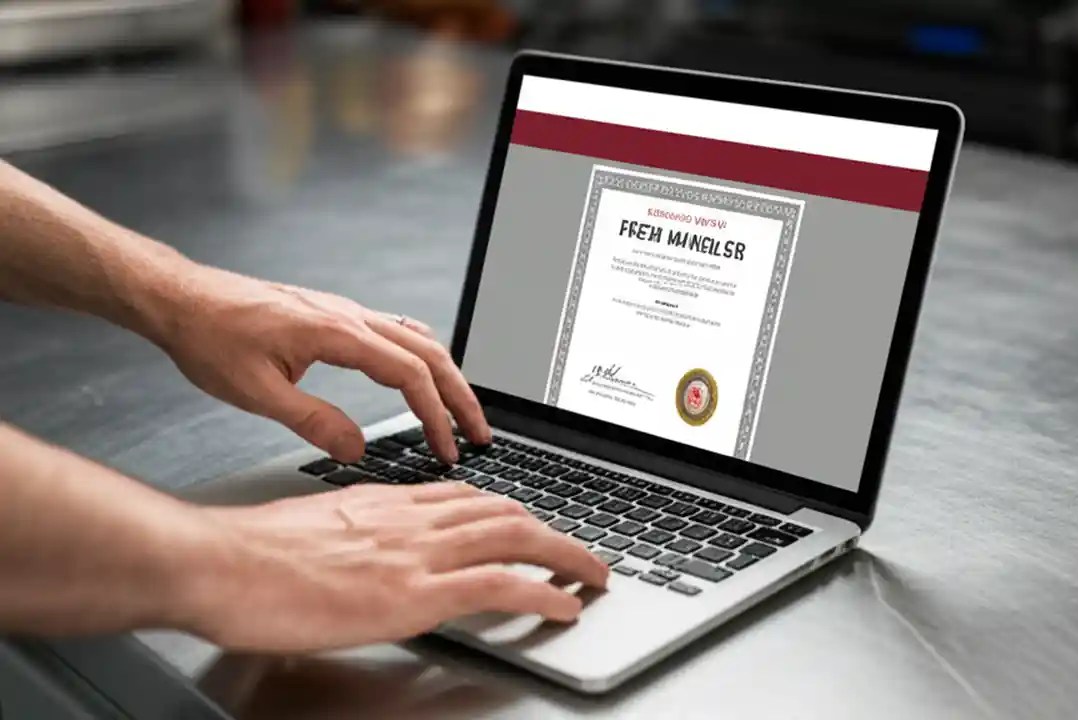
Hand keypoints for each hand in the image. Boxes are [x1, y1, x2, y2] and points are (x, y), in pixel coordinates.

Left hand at [152, 266, 488, 462]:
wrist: (182, 298)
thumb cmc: (209, 337)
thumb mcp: (255, 392)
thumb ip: (313, 421)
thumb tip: (355, 449)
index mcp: (336, 333)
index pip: (409, 375)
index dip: (435, 415)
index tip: (447, 448)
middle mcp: (350, 316)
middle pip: (430, 353)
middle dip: (461, 397)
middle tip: (478, 435)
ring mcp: (346, 312)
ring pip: (418, 339)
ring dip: (446, 376)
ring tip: (460, 412)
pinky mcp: (336, 315)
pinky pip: (397, 331)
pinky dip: (422, 358)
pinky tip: (420, 376)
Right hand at [186, 482, 608, 652]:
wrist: (216, 562)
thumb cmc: (246, 554)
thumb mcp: (310, 530)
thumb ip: (349, 535)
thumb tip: (360, 551)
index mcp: (384, 503)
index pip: (465, 497)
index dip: (507, 510)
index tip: (527, 521)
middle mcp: (410, 519)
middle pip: (503, 510)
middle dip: (551, 528)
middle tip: (578, 549)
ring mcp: (416, 553)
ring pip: (515, 536)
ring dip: (566, 554)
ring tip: (594, 574)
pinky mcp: (414, 592)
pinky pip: (500, 584)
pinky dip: (544, 592)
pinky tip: (565, 605)